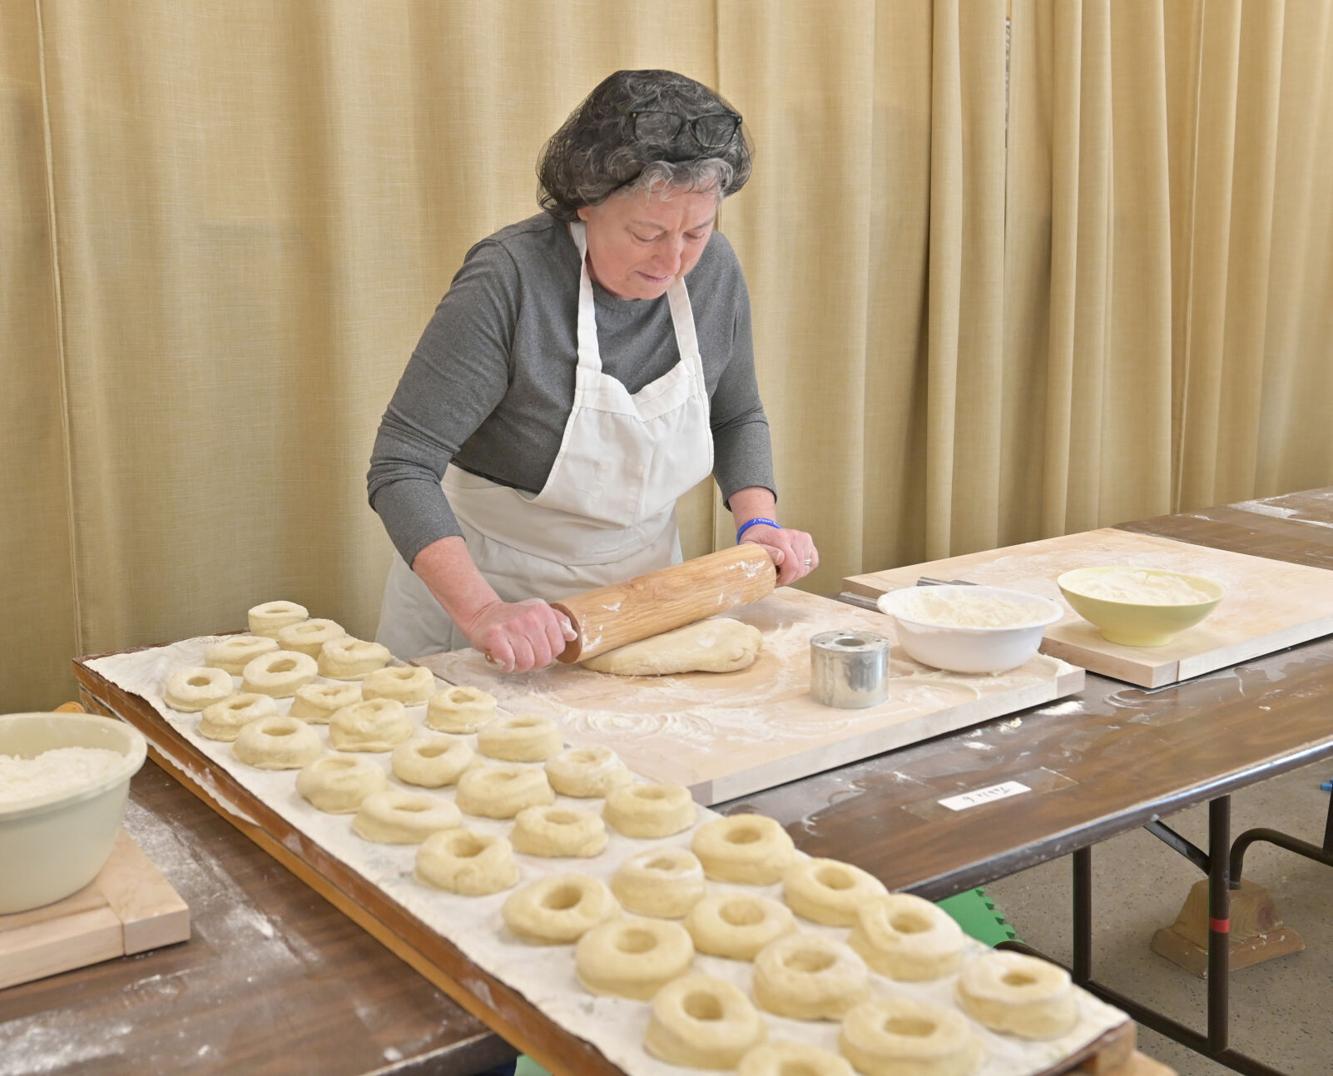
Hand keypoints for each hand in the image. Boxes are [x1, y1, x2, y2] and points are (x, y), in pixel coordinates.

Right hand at [458, 598, 576, 672]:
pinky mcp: (495, 636)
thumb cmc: (513, 619)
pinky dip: (507, 666)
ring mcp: (512, 626)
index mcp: (542, 612)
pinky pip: (509, 662)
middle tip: (523, 655)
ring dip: (519, 666)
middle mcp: (529, 617)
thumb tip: (572, 636)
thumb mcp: (538, 614)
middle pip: (544, 658)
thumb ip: (558, 623)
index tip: (537, 650)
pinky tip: (504, 659)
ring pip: (527, 663)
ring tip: (514, 657)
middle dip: (534, 663)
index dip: (549, 654)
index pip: (558, 646)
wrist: (482, 614)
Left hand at [740, 525, 819, 585]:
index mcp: (780, 537)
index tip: (773, 580)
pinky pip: (813, 562)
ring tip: (782, 570)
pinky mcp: (809, 541)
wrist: (762, 530)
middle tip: (776, 578)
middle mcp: (795, 536)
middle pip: (799, 569)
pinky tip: (792, 566)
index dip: (783, 579)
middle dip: (788, 578)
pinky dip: (803, 569)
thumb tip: (781, 557)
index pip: (792, 566)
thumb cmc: (755, 542)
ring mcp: (804, 538)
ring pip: (806, 567)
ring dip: (794, 574)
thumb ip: (763, 552)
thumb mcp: (750, 547)